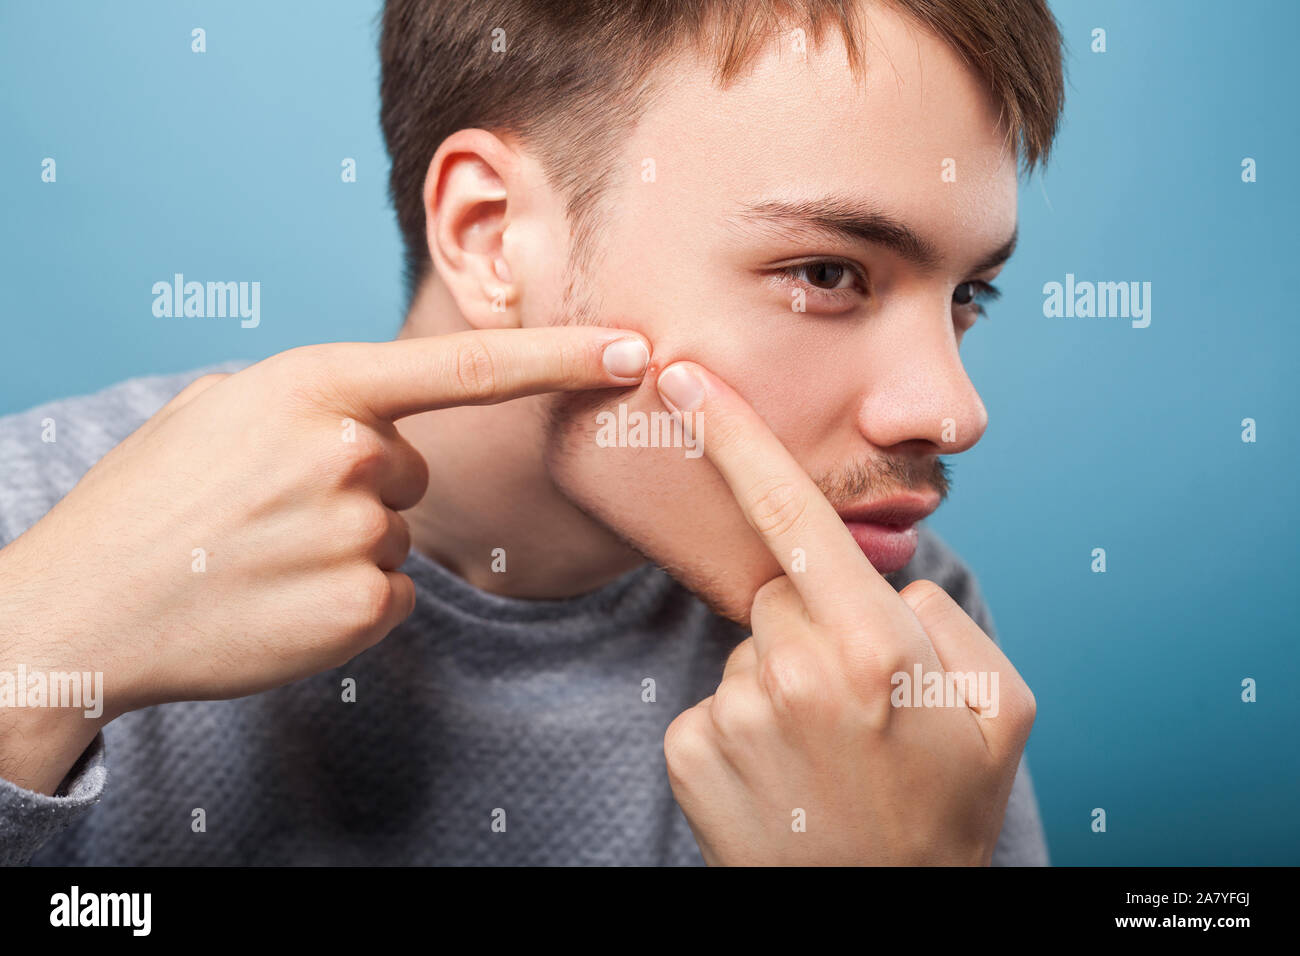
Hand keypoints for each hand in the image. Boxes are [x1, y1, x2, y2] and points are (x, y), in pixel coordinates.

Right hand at [0, 327, 649, 793]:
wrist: (86, 608)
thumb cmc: (149, 501)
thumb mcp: (221, 408)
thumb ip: (316, 398)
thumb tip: (381, 421)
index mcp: (315, 385)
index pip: (468, 367)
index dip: (560, 354)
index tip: (633, 347)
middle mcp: (350, 453)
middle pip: (413, 468)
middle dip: (363, 486)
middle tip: (273, 510)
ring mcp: (360, 534)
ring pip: (399, 536)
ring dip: (348, 545)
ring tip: (264, 556)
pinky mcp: (365, 608)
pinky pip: (393, 593)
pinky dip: (350, 599)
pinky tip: (283, 599)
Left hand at [655, 361, 1034, 865]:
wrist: (875, 912)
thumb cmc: (945, 808)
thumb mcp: (997, 704)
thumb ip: (943, 616)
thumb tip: (880, 582)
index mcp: (870, 645)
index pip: (792, 516)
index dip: (736, 438)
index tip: (686, 378)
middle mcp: (789, 670)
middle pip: (781, 588)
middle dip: (815, 619)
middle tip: (858, 700)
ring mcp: (731, 712)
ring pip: (750, 643)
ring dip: (784, 674)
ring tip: (826, 746)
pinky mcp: (689, 750)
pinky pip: (716, 697)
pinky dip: (746, 720)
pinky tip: (784, 769)